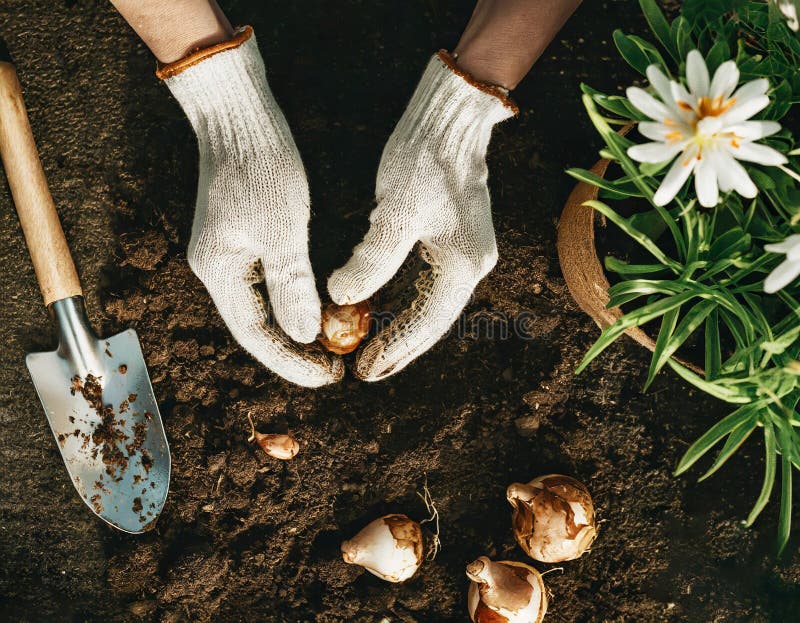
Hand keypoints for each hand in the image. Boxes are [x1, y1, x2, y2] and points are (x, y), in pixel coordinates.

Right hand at [161, 27, 342, 386]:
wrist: (238, 114)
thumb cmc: (261, 166)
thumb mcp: (282, 229)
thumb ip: (292, 286)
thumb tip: (305, 336)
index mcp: (218, 271)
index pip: (255, 336)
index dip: (291, 362)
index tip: (327, 378)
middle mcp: (216, 268)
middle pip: (255, 326)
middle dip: (293, 351)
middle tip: (332, 370)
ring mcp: (227, 253)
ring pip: (261, 307)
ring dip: (293, 330)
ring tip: (328, 350)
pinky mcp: (241, 237)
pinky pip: (266, 284)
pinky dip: (291, 301)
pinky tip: (314, 311)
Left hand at [328, 52, 514, 380]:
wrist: (450, 118)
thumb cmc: (423, 159)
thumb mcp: (394, 212)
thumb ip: (370, 260)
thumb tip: (341, 297)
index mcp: (464, 264)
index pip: (427, 323)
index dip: (395, 349)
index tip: (364, 371)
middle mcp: (472, 265)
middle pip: (433, 322)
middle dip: (399, 348)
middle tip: (366, 372)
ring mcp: (467, 253)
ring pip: (431, 305)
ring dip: (402, 328)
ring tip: (372, 352)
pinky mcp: (455, 239)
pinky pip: (428, 284)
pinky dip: (405, 303)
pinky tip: (383, 312)